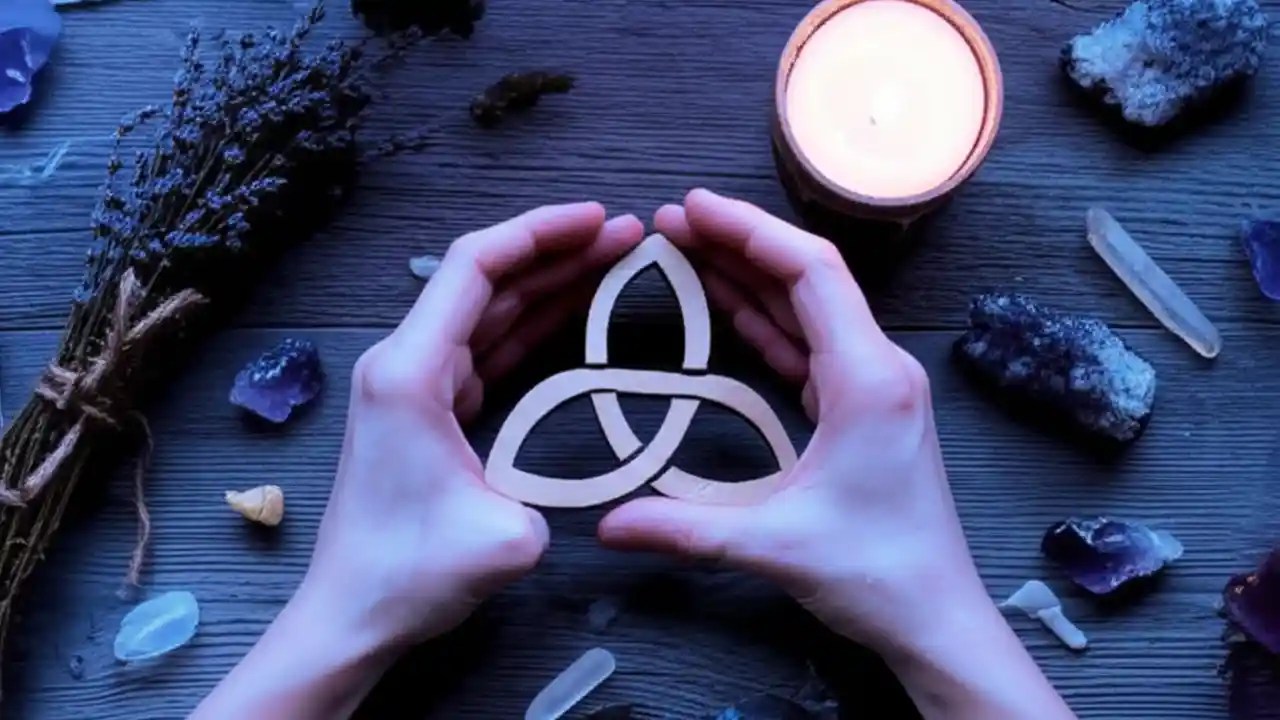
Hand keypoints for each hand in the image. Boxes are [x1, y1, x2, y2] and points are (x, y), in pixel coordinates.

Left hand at [306, 201, 644, 647]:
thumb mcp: (505, 540)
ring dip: (547, 285)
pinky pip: (484, 349)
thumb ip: (554, 496)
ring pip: (487, 312)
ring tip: (611, 263)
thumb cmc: (406, 575)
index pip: (475, 267)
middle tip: (624, 236)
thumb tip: (573, 468)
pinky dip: (530, 327)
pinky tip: (572, 316)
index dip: (540, 232)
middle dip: (556, 250)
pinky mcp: (426, 410)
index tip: (597, 218)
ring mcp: (413, 385)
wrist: (350, 614)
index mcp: (409, 372)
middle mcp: (403, 364)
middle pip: (485, 279)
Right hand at [598, 188, 971, 648]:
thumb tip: (607, 525)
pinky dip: (765, 322)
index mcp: (869, 380)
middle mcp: (878, 369)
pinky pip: (808, 346)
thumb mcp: (772, 547)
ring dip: (749, 278)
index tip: (690, 209)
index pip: (809, 272)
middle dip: (738, 244)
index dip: (748, 231)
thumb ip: (684, 529)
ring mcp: (873, 388)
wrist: (937, 618)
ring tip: (686, 252)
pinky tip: (727, 309)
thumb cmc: (879, 575)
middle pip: (806, 278)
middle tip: (669, 225)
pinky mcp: (861, 410)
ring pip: (806, 310)